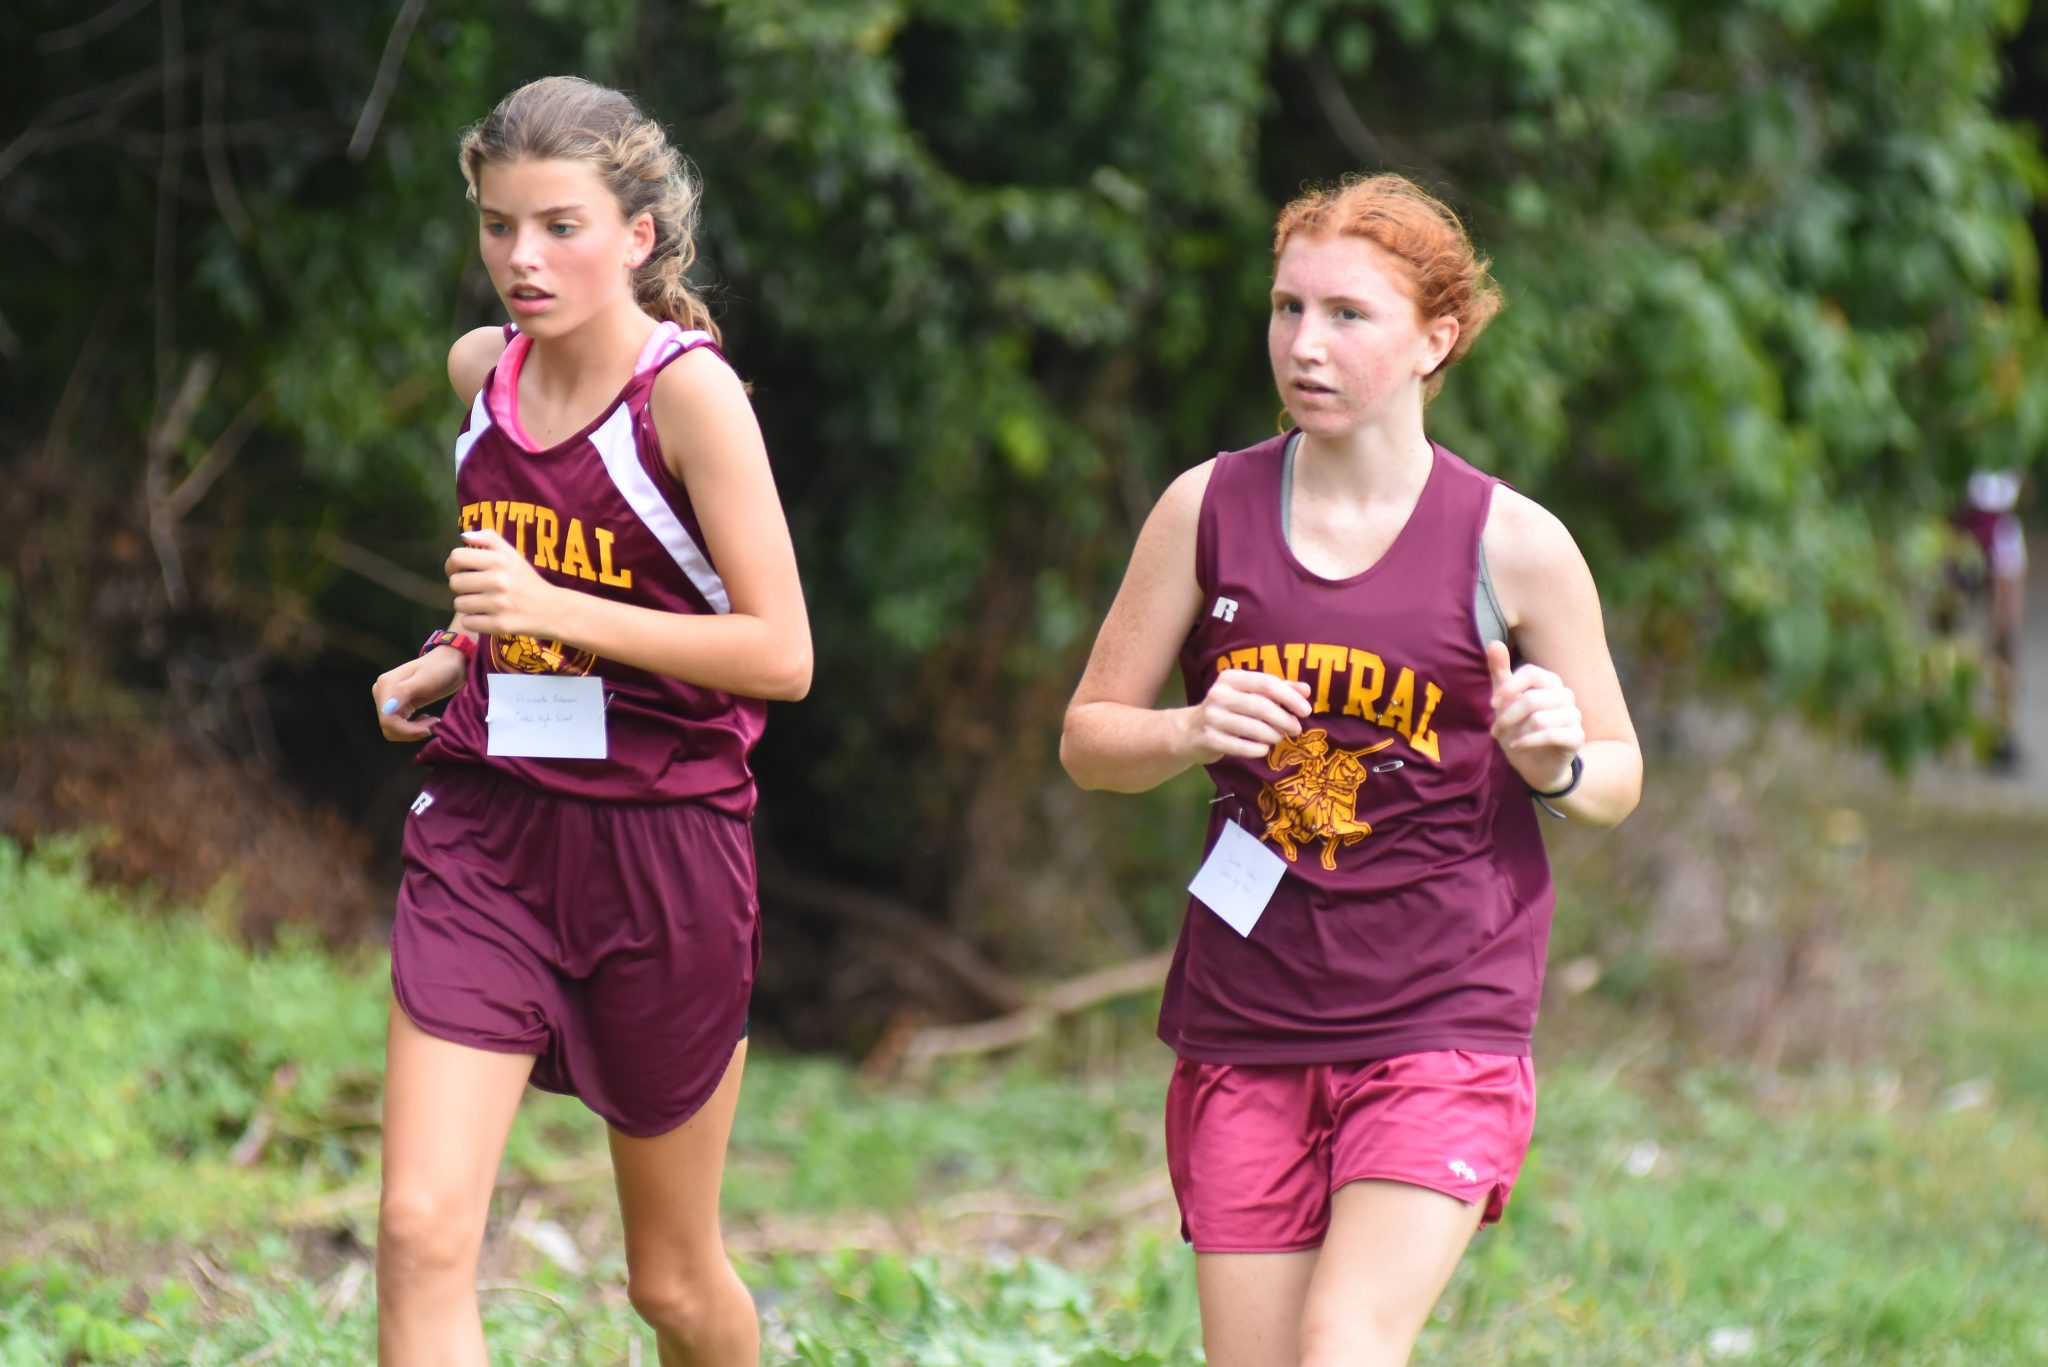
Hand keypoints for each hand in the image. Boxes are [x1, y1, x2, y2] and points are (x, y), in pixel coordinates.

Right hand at [371, 648, 467, 740]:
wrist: (450, 663)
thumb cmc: (441, 668)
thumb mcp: (425, 679)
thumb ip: (404, 692)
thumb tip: (386, 709)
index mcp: (385, 685)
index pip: (387, 719)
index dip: (406, 730)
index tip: (429, 728)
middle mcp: (382, 693)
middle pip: (388, 726)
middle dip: (411, 731)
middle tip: (433, 724)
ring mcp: (387, 700)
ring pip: (392, 729)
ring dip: (412, 732)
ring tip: (431, 722)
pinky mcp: (397, 706)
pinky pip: (398, 726)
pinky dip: (412, 729)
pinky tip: (425, 719)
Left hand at [446, 528, 562, 638]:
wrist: (553, 609)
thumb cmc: (527, 580)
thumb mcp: (512, 554)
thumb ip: (489, 539)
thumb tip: (464, 536)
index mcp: (500, 560)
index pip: (457, 557)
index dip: (453, 565)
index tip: (460, 570)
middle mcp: (498, 580)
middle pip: (455, 583)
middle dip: (461, 587)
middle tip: (475, 589)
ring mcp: (498, 604)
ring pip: (459, 604)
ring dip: (467, 605)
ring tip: (482, 604)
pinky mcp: (499, 625)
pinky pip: (468, 622)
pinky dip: (474, 621)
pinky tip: (486, 617)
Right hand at [1183, 668, 1313, 762]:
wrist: (1190, 731)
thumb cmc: (1229, 710)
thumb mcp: (1250, 694)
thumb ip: (1278, 690)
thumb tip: (1306, 690)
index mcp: (1231, 678)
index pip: (1266, 683)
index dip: (1290, 697)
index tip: (1306, 710)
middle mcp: (1219, 694)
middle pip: (1262, 706)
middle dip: (1284, 720)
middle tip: (1296, 729)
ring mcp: (1212, 717)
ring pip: (1254, 728)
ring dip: (1273, 736)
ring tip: (1277, 738)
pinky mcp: (1209, 739)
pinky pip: (1242, 747)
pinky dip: (1258, 750)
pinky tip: (1262, 749)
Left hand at [1487, 639, 1582, 791]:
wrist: (1535, 764)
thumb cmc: (1520, 727)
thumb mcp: (1505, 700)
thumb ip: (1500, 672)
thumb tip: (1493, 643)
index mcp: (1550, 682)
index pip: (1530, 672)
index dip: (1508, 688)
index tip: (1493, 704)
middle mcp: (1566, 695)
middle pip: (1532, 698)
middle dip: (1508, 715)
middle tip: (1497, 727)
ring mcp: (1574, 716)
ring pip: (1540, 719)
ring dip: (1517, 731)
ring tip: (1509, 739)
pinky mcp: (1577, 737)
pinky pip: (1550, 735)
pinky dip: (1527, 741)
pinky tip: (1517, 746)